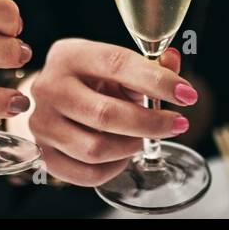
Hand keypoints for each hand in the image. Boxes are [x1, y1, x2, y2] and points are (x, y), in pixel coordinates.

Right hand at [28, 39, 196, 186]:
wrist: (49, 99)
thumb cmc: (89, 80)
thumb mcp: (115, 65)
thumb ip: (147, 65)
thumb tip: (173, 61)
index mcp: (69, 55)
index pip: (117, 64)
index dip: (156, 81)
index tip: (186, 94)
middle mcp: (49, 87)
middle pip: (105, 114)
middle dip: (151, 123)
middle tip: (177, 124)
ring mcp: (42, 123)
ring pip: (96, 149)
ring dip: (131, 146)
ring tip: (142, 137)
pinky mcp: (43, 154)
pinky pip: (88, 173)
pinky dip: (114, 168)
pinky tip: (122, 153)